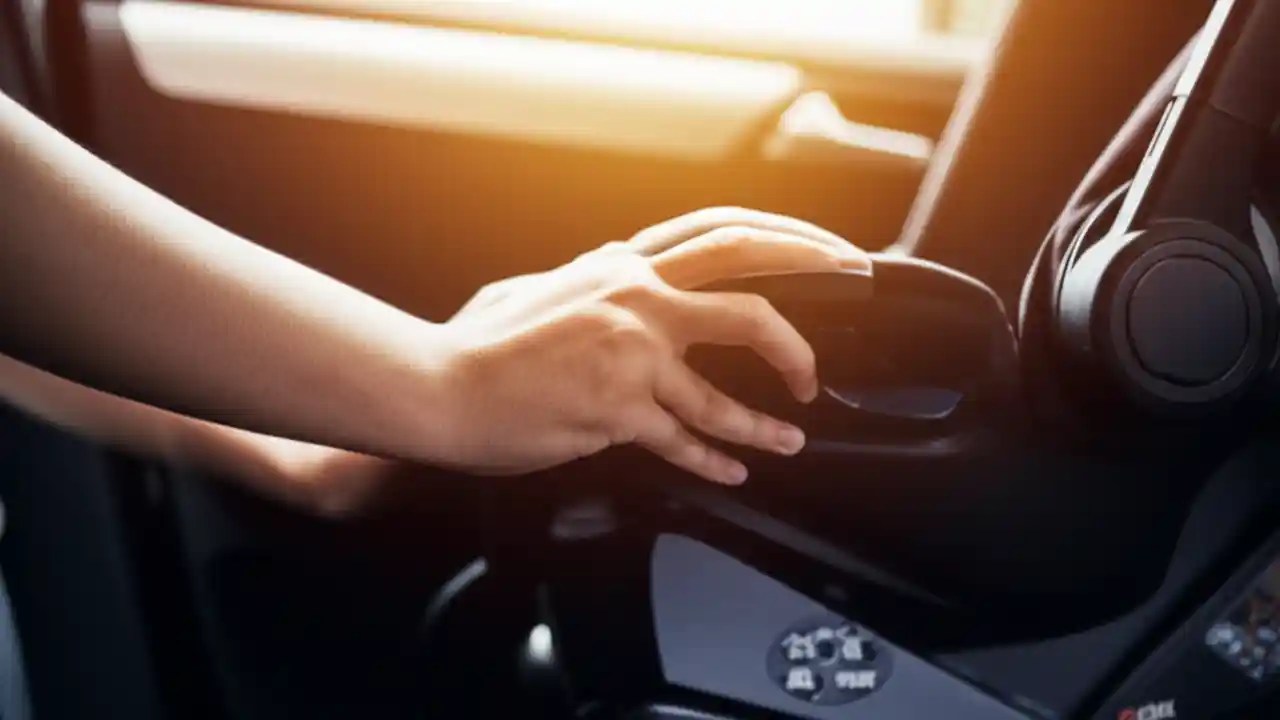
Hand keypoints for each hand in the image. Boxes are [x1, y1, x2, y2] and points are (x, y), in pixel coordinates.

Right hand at [437, 209, 867, 484]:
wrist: (439, 387)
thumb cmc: (480, 343)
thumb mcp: (539, 287)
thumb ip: (588, 283)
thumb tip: (612, 278)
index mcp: (619, 265)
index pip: (718, 233)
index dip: (783, 235)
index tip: (824, 247)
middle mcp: (635, 301)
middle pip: (748, 285)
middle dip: (813, 285)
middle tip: (849, 295)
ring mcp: (631, 357)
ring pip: (724, 390)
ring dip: (767, 419)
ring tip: (791, 434)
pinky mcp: (617, 411)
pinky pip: (683, 441)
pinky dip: (715, 459)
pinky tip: (734, 469)